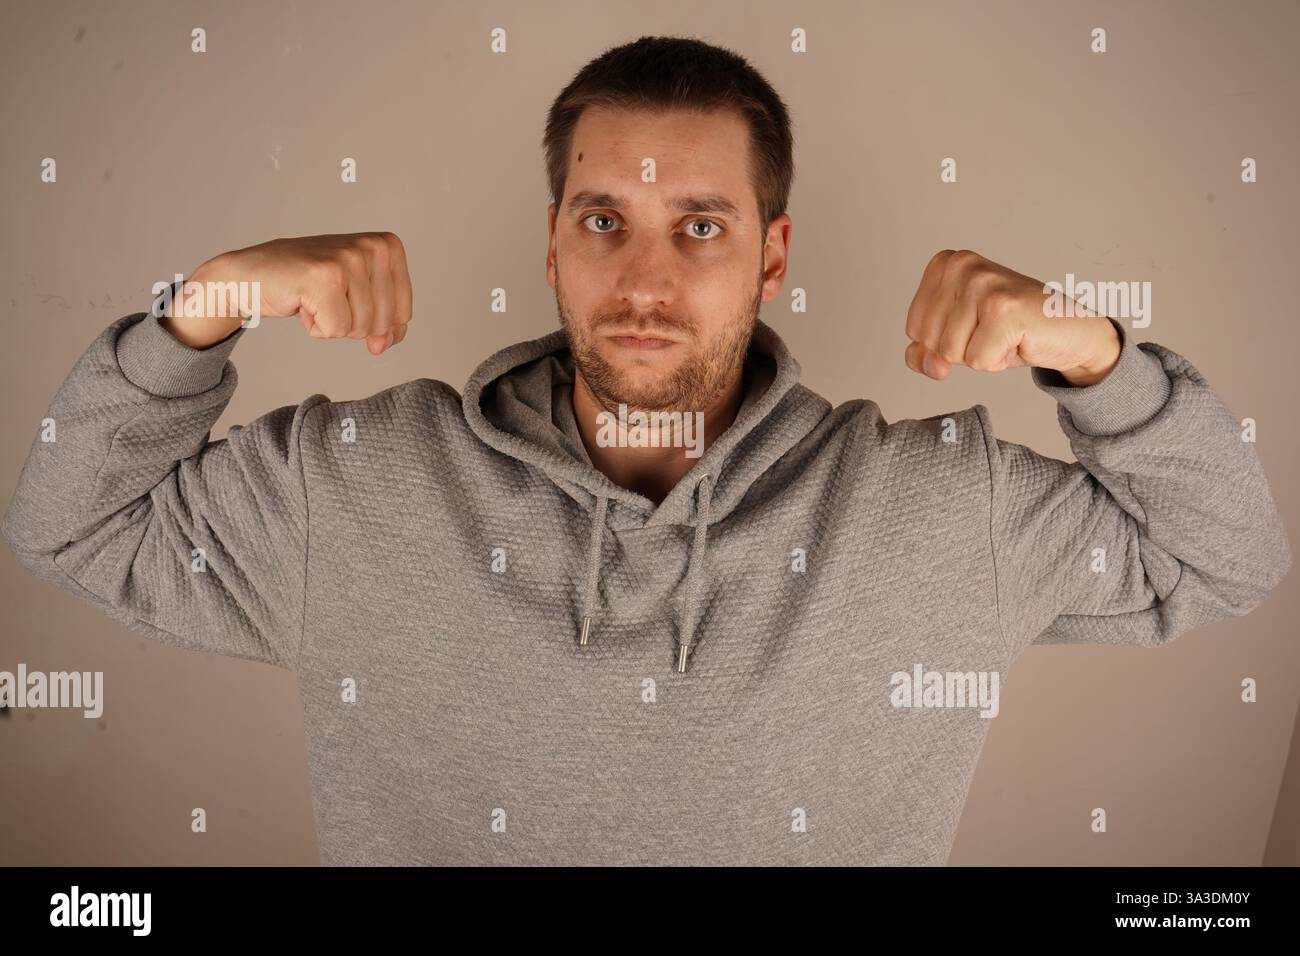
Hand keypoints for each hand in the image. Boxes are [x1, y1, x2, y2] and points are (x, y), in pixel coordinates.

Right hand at [163, 232, 413, 354]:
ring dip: (331, 323)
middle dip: (351, 323)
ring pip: (359, 328)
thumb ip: (384, 320)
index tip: (347, 299)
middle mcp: (371, 247)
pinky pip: (335, 330)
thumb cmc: (304, 284)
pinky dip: (316, 327)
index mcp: (387, 246)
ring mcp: (347, 260)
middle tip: (326, 297)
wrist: (250, 276)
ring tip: (313, 297)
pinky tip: (302, 302)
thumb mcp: (357, 296)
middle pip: (383, 323)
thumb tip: (385, 343)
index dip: (375, 323)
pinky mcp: (323, 277)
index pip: (403, 314)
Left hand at [904, 249, 1120, 385]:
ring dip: (980, 355)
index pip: (914, 328)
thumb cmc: (1014, 330)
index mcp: (946, 264)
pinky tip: (1017, 340)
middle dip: (961, 349)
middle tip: (993, 331)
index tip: (976, 323)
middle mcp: (962, 266)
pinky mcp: (1003, 310)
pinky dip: (997, 361)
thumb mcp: (959, 338)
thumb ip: (927, 351)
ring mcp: (983, 285)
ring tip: (1005, 334)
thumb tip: (929, 365)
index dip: (943, 341)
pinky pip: (977, 360)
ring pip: (951, 353)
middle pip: (929, 340)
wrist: (1070, 331)